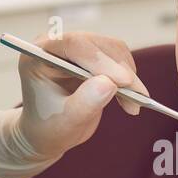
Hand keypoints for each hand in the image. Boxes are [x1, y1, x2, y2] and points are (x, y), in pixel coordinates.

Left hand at [0, 31, 149, 177]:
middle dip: (120, 71)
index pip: (72, 45)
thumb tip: (109, 83)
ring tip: (133, 104)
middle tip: (138, 97)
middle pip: (96, 45)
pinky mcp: (93, 54)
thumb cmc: (50, 128)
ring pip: (112, 48)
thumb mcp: (66, 122)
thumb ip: (84, 103)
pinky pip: (119, 57)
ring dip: (128, 74)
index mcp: (39, 56)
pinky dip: (129, 76)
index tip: (123, 82)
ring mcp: (76, 48)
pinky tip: (130, 98)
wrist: (50, 132)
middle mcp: (57, 45)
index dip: (100, 60)